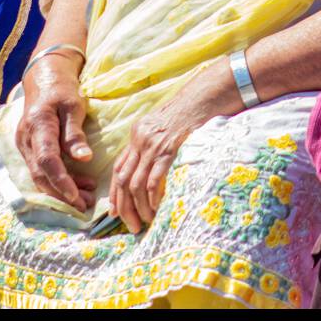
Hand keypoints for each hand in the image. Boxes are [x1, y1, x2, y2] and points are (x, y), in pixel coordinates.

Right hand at [15, 52, 95, 211]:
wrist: (43, 81)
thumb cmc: (62, 91)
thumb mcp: (74, 106)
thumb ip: (75, 133)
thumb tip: (84, 158)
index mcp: (38, 125)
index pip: (46, 160)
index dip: (60, 181)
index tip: (76, 197)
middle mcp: (26, 139)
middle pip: (41, 174)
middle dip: (62, 194)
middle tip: (86, 205)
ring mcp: (24, 145)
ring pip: (40, 176)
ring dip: (62, 190)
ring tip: (87, 199)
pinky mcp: (29, 149)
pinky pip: (41, 170)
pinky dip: (59, 181)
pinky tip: (79, 186)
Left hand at [108, 58, 239, 233]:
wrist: (206, 94)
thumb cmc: (192, 110)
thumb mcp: (167, 125)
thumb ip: (156, 143)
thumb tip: (155, 167)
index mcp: (137, 134)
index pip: (118, 169)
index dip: (115, 193)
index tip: (114, 212)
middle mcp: (140, 139)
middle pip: (122, 180)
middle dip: (124, 207)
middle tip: (132, 226)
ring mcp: (153, 144)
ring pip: (135, 184)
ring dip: (138, 208)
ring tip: (145, 223)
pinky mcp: (168, 149)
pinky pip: (153, 180)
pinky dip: (152, 199)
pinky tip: (157, 209)